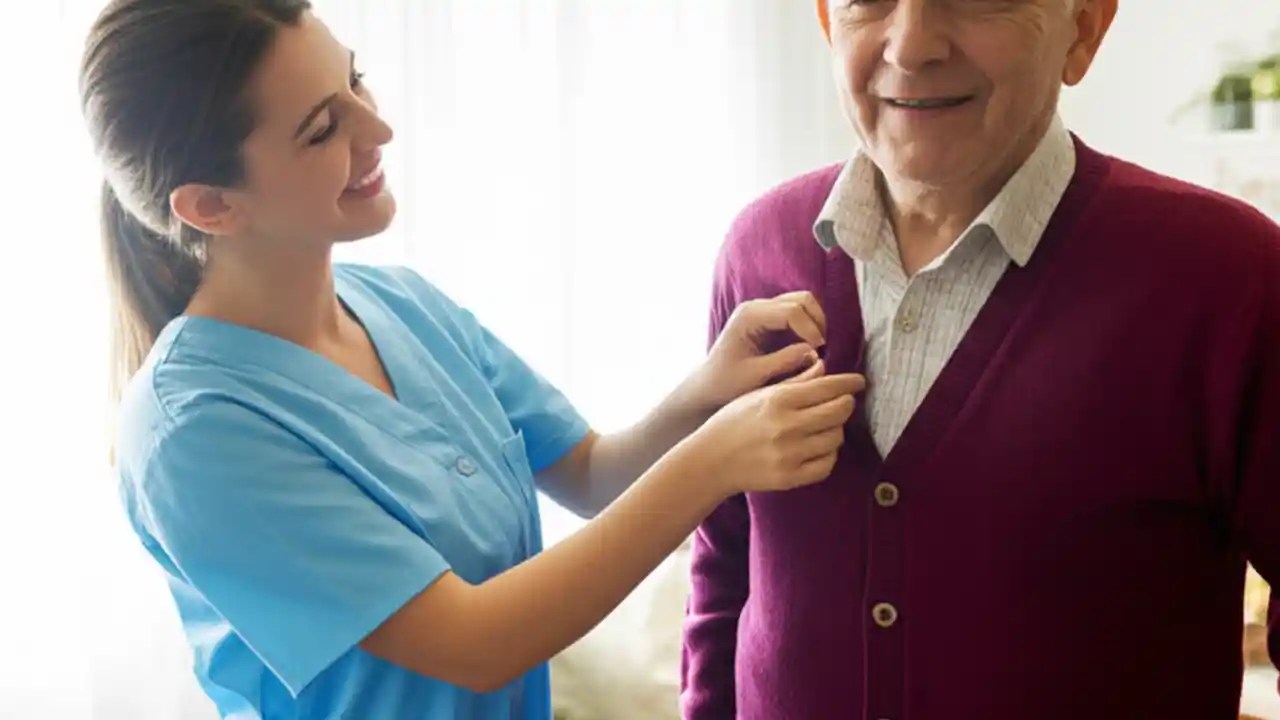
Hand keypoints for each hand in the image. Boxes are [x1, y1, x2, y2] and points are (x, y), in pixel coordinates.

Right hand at [682, 360, 864, 495]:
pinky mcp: (791, 478)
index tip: (858, 382)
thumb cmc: (734, 422)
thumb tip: (824, 367)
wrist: (711, 461)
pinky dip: (828, 454)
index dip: (849, 383)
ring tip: (824, 426)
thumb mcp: (760, 394)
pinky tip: (818, 447)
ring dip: (835, 429)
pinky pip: (827, 464)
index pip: (828, 387)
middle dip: (846, 404)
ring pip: (836, 437)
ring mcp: (790, 454)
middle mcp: (787, 427)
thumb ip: (794, 382)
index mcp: (779, 400)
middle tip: (842, 402)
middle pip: (839, 411)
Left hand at [687, 292, 827, 412]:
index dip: (811, 330)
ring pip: (803, 303)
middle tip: (820, 350)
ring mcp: (764, 310)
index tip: (818, 352)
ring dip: (815, 323)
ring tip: (816, 349)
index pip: (791, 311)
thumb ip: (784, 361)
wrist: (709, 384)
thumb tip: (812, 351)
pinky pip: (799, 314)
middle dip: (816, 322)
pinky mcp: (771, 320)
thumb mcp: (755, 375)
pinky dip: (809, 327)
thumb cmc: (726, 382)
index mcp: (749, 315)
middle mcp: (757, 306)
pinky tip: (809, 348)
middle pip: (802, 299)